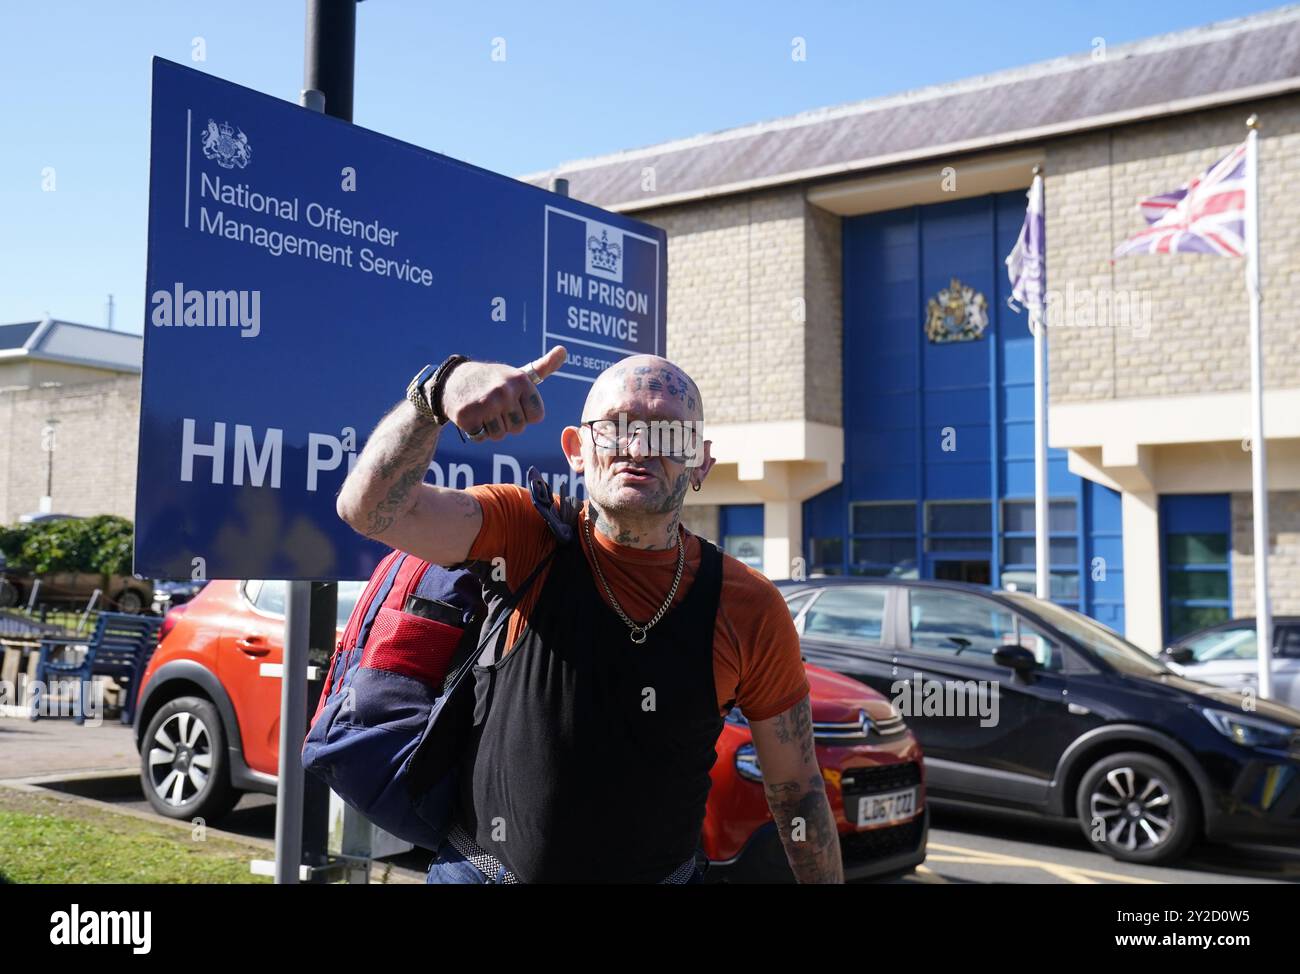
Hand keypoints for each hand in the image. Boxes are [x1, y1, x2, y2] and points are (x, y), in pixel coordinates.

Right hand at [440, 345, 566, 440]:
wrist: (454, 380)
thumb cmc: (493, 380)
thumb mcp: (519, 373)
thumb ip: (544, 367)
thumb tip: (564, 350)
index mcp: (522, 381)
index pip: (536, 417)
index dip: (524, 414)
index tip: (512, 401)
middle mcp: (505, 391)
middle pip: (518, 428)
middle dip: (507, 422)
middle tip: (494, 405)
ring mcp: (486, 404)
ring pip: (500, 435)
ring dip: (491, 427)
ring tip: (483, 409)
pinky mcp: (468, 416)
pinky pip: (482, 437)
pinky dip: (476, 431)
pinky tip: (472, 414)